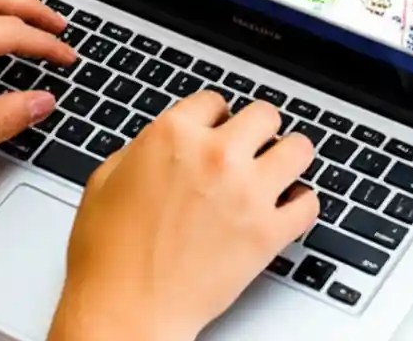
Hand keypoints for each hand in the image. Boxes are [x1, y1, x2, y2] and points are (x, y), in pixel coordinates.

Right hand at [49, 91, 319, 340]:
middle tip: (253, 148)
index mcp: (172, 137)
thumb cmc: (107, 257)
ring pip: (299, 149)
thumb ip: (139, 152)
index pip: (215, 101)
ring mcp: (246, 193)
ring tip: (280, 171)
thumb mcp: (103, 183)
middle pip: (265, 115)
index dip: (215, 117)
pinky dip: (301, 205)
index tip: (219, 130)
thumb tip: (159, 145)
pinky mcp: (267, 233)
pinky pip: (309, 203)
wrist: (126, 311)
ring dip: (289, 158)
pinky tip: (287, 209)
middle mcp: (215, 156)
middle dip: (258, 131)